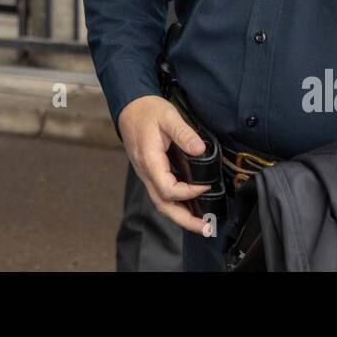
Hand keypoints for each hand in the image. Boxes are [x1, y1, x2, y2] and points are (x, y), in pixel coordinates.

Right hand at [117, 94, 211, 234]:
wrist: (130, 109)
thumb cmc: (147, 112)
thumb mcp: (167, 116)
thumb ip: (184, 132)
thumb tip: (199, 149)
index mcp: (150, 161)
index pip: (168, 189)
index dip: (189, 192)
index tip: (206, 185)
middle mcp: (146, 173)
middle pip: (163, 205)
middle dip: (185, 220)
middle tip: (207, 228)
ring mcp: (147, 175)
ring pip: (162, 203)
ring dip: (182, 217)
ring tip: (202, 224)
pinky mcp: (151, 173)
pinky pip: (162, 195)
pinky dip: (177, 206)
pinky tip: (191, 208)